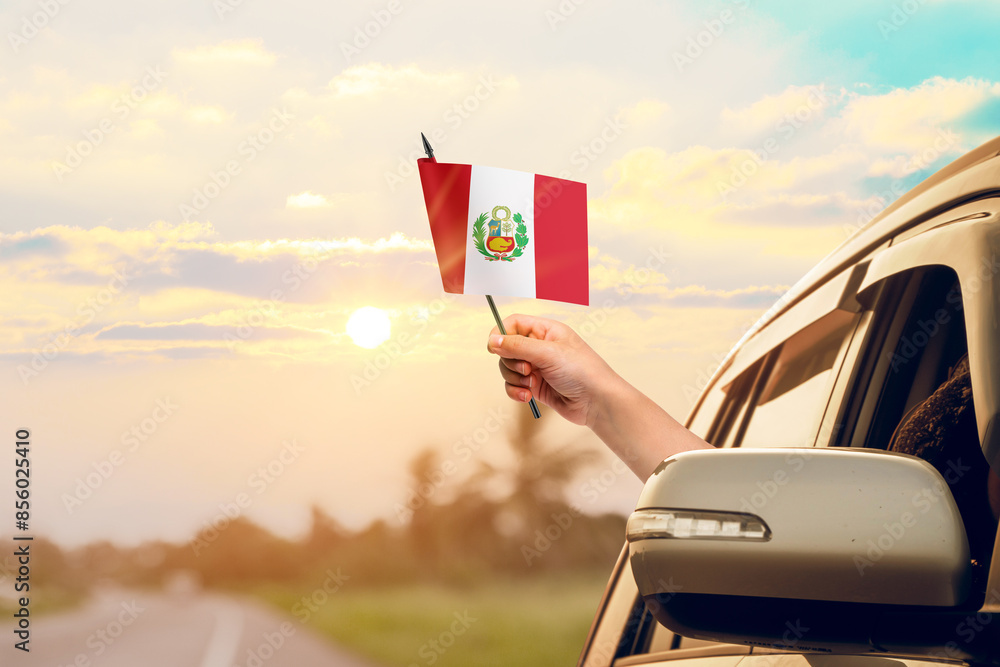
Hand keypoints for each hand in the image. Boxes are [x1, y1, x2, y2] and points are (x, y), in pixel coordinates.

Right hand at [486, 314, 620, 426]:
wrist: (597, 402)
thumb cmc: (582, 371)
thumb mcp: (548, 353)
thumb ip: (518, 346)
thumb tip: (492, 341)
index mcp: (546, 331)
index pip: (513, 324)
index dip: (500, 333)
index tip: (494, 348)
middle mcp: (540, 347)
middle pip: (507, 348)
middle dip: (511, 362)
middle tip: (527, 370)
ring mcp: (537, 367)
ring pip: (508, 368)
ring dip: (514, 379)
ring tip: (530, 385)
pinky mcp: (536, 386)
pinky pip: (514, 385)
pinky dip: (516, 391)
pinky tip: (527, 397)